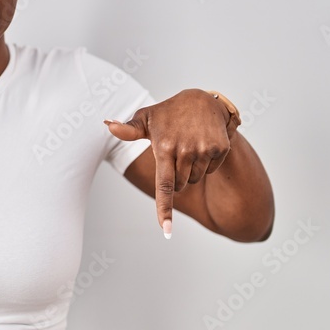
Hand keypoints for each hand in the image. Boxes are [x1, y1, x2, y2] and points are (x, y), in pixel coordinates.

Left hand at [104, 89, 234, 238]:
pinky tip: (203, 144)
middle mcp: (186, 151)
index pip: (164, 185)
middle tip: (175, 152)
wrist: (203, 99)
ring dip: (190, 170)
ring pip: (194, 179)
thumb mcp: (147, 118)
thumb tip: (108, 125)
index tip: (166, 230)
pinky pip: (209, 171)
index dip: (164, 209)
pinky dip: (205, 164)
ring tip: (189, 145)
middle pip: (179, 185)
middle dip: (175, 177)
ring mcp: (205, 150)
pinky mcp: (221, 149)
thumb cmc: (169, 112)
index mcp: (165, 147)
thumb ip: (128, 129)